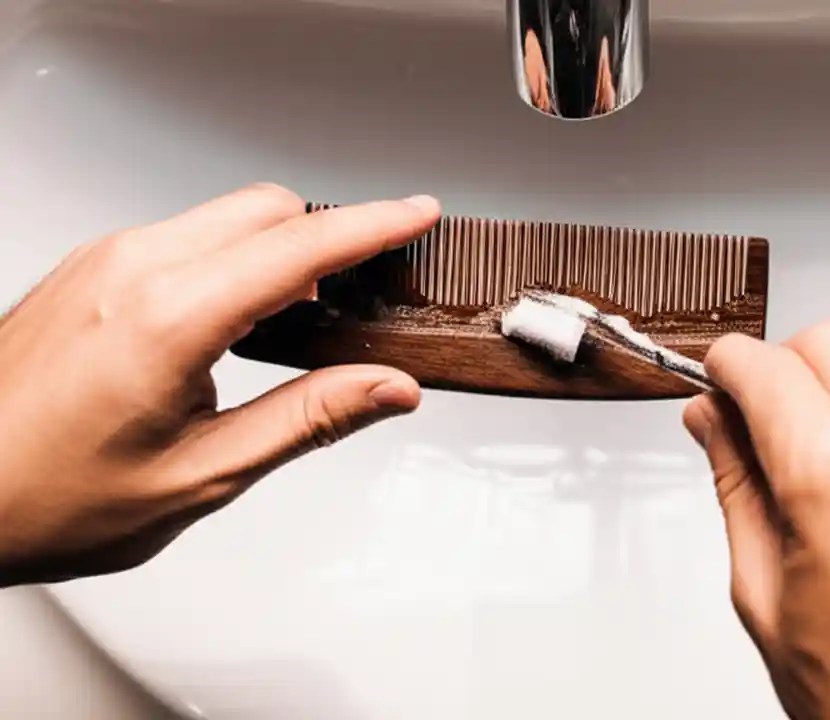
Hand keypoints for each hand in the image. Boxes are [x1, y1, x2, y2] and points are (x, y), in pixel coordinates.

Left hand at [0, 184, 439, 585]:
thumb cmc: (46, 497)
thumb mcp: (200, 476)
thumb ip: (307, 419)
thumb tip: (387, 388)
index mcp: (167, 317)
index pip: (300, 247)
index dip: (374, 226)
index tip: (418, 215)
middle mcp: (131, 268)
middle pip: (265, 210)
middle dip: (327, 236)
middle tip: (364, 290)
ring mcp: (102, 262)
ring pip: (223, 217)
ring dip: (276, 251)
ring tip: (297, 320)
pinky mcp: (87, 270)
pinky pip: (182, 236)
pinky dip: (229, 259)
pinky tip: (233, 321)